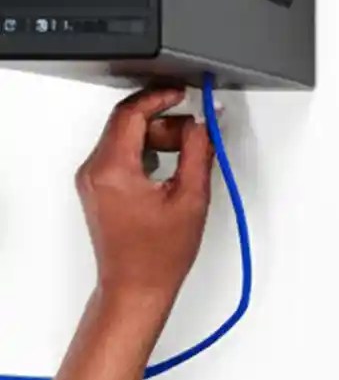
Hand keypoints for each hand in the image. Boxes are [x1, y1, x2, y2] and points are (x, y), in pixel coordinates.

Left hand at [74, 88, 214, 305]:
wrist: (136, 287)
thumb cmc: (158, 254)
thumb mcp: (191, 196)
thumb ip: (198, 149)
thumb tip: (205, 121)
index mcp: (112, 169)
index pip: (131, 113)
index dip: (160, 97)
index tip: (183, 92)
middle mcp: (94, 171)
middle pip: (128, 122)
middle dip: (166, 120)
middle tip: (196, 131)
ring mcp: (93, 179)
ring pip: (126, 137)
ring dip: (158, 136)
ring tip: (189, 155)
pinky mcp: (98, 187)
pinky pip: (122, 154)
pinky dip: (148, 151)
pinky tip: (173, 168)